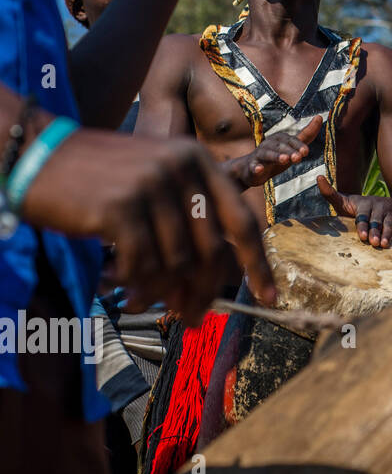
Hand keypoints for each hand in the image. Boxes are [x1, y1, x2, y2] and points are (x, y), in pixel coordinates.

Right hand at [20, 123, 273, 324]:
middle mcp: (183, 167)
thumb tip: (214, 279)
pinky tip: (131, 297)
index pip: (243, 221)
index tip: (269, 298)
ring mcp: (152, 185)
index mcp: (200, 160)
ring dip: (168, 295)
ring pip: (178, 262)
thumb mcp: (156, 178)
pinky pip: (143, 266)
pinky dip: (140, 288)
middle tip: (196, 319)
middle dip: (206, 292)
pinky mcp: (120, 207)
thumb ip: (189, 216)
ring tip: (154, 308)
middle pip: (213, 249)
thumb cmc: (100, 177)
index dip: (259, 264)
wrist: (39, 155)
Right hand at [227, 116, 321, 188]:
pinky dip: (256, 167)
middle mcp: (269, 144)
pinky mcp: (252, 166)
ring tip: (284, 160)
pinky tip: (259, 169)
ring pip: (268, 155)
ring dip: (276, 156)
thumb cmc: (277, 156)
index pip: (291, 140)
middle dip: (290, 151)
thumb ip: (306, 134)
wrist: (251, 169)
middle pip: (280, 147)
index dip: (298, 145)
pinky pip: (253, 166)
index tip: (306, 152)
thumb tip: (320, 117)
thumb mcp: (293, 146)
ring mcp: (259, 155)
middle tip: (298, 158)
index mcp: (280, 139)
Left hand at [317, 176, 391, 248]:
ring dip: (388, 233)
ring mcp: (390, 213)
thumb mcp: (345, 201)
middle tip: (373, 243)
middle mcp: (378, 207)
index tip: (361, 235)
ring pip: (390, 223)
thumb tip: (319, 177)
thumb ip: (331, 193)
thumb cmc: (359, 208)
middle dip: (375, 231)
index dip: (362, 225)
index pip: (362, 215)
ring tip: (384, 245)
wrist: (387, 205)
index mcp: (364, 204)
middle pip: (376, 220)